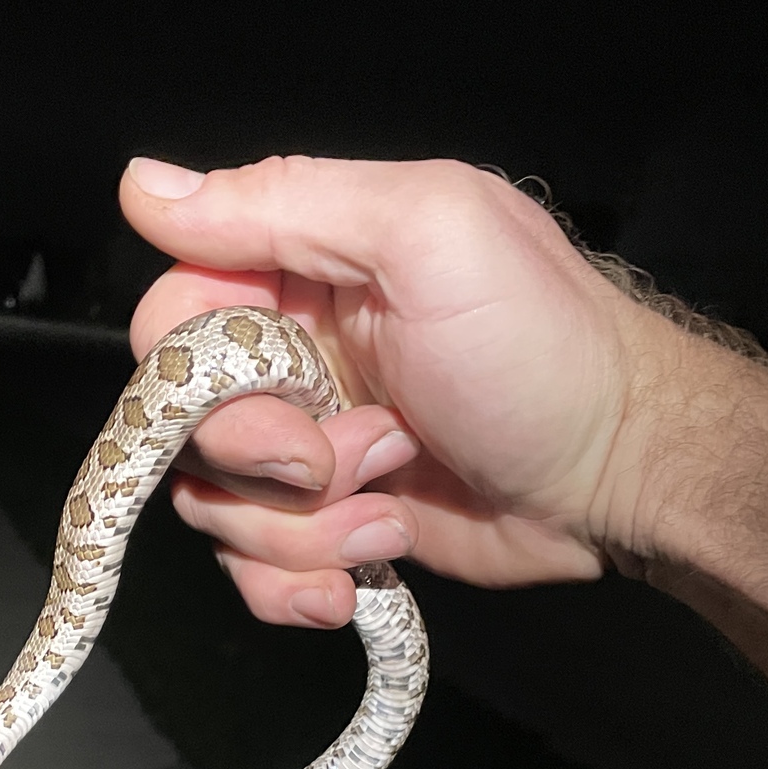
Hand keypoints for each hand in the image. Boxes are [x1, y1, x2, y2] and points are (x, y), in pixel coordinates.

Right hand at [121, 155, 682, 627]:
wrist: (625, 476)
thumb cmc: (544, 349)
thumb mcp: (424, 236)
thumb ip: (282, 201)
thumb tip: (142, 184)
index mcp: (304, 270)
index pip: (173, 314)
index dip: (198, 371)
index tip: (284, 390)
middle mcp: (295, 358)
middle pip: (185, 426)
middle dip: (261, 462)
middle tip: (361, 454)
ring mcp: (310, 449)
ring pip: (216, 507)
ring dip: (299, 529)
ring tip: (391, 509)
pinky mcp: (332, 525)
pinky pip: (254, 569)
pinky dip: (295, 584)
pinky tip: (363, 572)